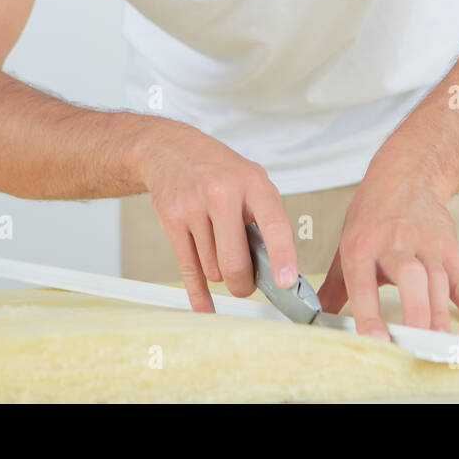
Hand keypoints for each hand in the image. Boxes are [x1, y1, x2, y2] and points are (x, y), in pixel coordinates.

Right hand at [139, 120, 296, 312]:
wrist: (171, 150)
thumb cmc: (220, 171)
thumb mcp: (252, 180)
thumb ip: (267, 218)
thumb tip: (280, 268)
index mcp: (253, 184)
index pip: (274, 225)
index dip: (282, 257)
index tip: (286, 283)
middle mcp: (222, 194)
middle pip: (235, 262)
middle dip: (244, 283)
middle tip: (247, 282)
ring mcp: (194, 208)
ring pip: (213, 270)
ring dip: (220, 273)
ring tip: (220, 250)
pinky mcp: (171, 221)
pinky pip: (188, 269)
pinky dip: (199, 295)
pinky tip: (206, 307)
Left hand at [315, 158, 458, 339]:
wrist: (407, 176)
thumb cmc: (374, 216)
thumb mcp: (347, 246)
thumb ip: (334, 287)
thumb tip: (317, 318)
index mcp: (362, 247)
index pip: (363, 283)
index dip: (368, 312)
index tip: (375, 339)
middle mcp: (394, 245)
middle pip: (409, 277)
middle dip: (414, 309)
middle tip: (416, 339)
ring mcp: (425, 247)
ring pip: (436, 280)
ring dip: (440, 312)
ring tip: (441, 342)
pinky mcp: (447, 250)